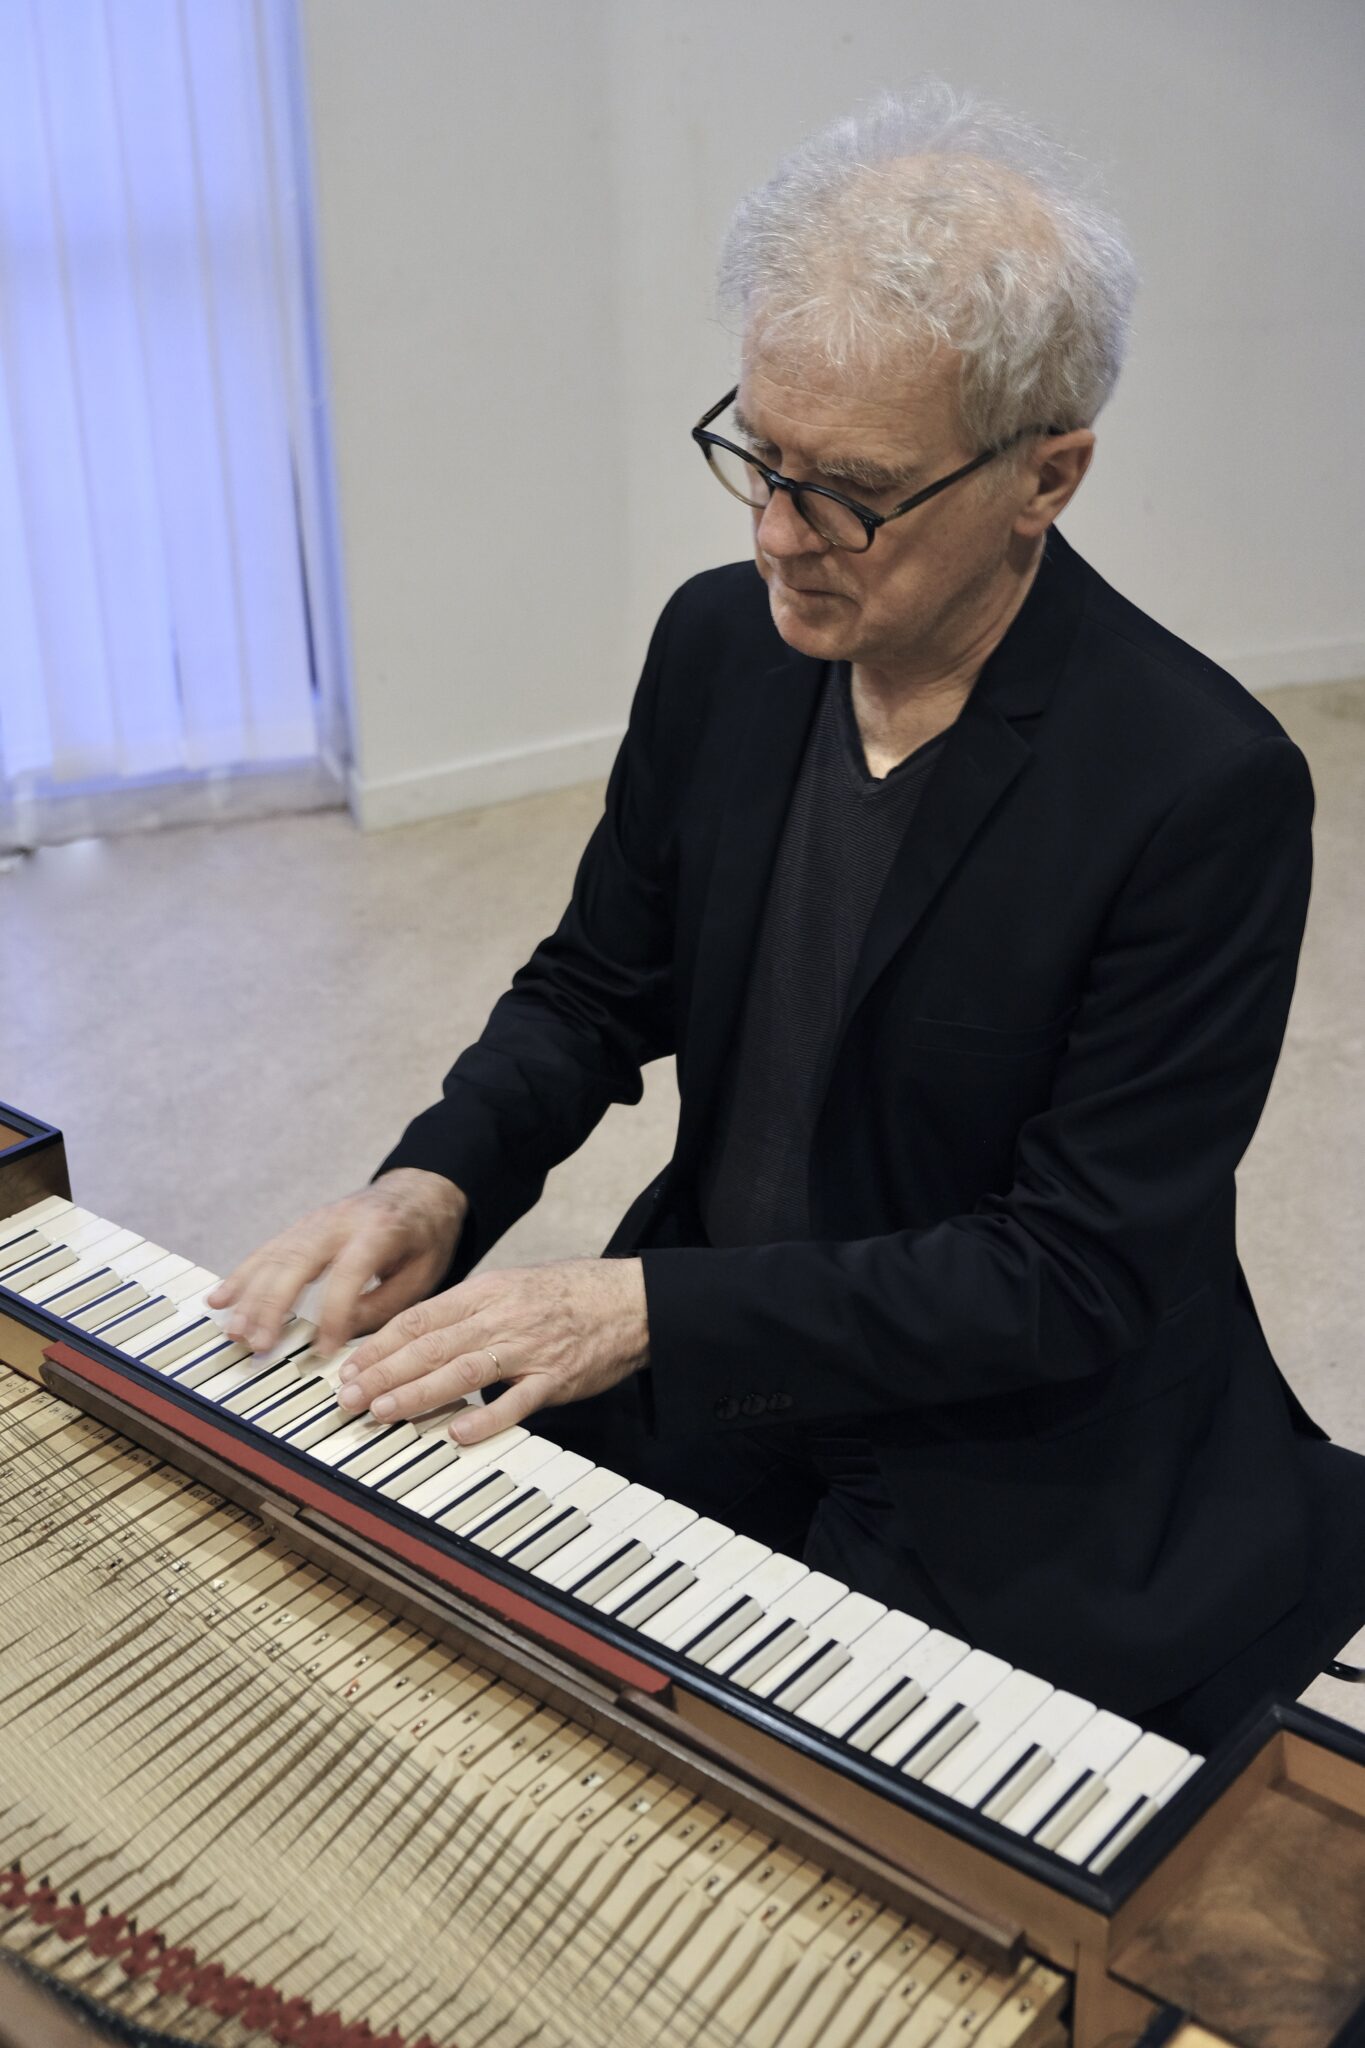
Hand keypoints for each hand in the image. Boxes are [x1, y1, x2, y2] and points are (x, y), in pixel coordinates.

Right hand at [205, 1169, 467, 1358]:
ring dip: (250, 1296)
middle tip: (258, 1344)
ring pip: (274, 1256)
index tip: (324, 1350)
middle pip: (297, 1261)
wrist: (421, 1189)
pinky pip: (267, 1251)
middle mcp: (340, 1221)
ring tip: (235, 1331)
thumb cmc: (426, 1236)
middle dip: (273, 1305)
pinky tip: (221, 1299)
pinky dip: (242, 1276)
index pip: (349, 1273)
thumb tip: (342, 1336)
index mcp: (379, 1230)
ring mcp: (316, 1221)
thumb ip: (385, 1305)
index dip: (334, 1314)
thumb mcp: (424, 1274)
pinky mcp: (302, 1227)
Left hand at [336, 1257, 648, 1442]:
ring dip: (418, 1392)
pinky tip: (457, 1432)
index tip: (350, 1368)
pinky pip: (517, 1401)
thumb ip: (467, 1310)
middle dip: (384, 1373)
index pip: (420, 1318)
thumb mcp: (512, 1286)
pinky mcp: (557, 1378)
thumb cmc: (569, 1294)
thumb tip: (418, 1336)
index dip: (380, 1345)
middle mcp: (502, 1316)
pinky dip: (487, 1417)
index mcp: (486, 1291)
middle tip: (348, 1398)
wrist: (631, 1300)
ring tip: (382, 1412)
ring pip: (464, 1370)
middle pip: (432, 1345)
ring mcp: (529, 1349)